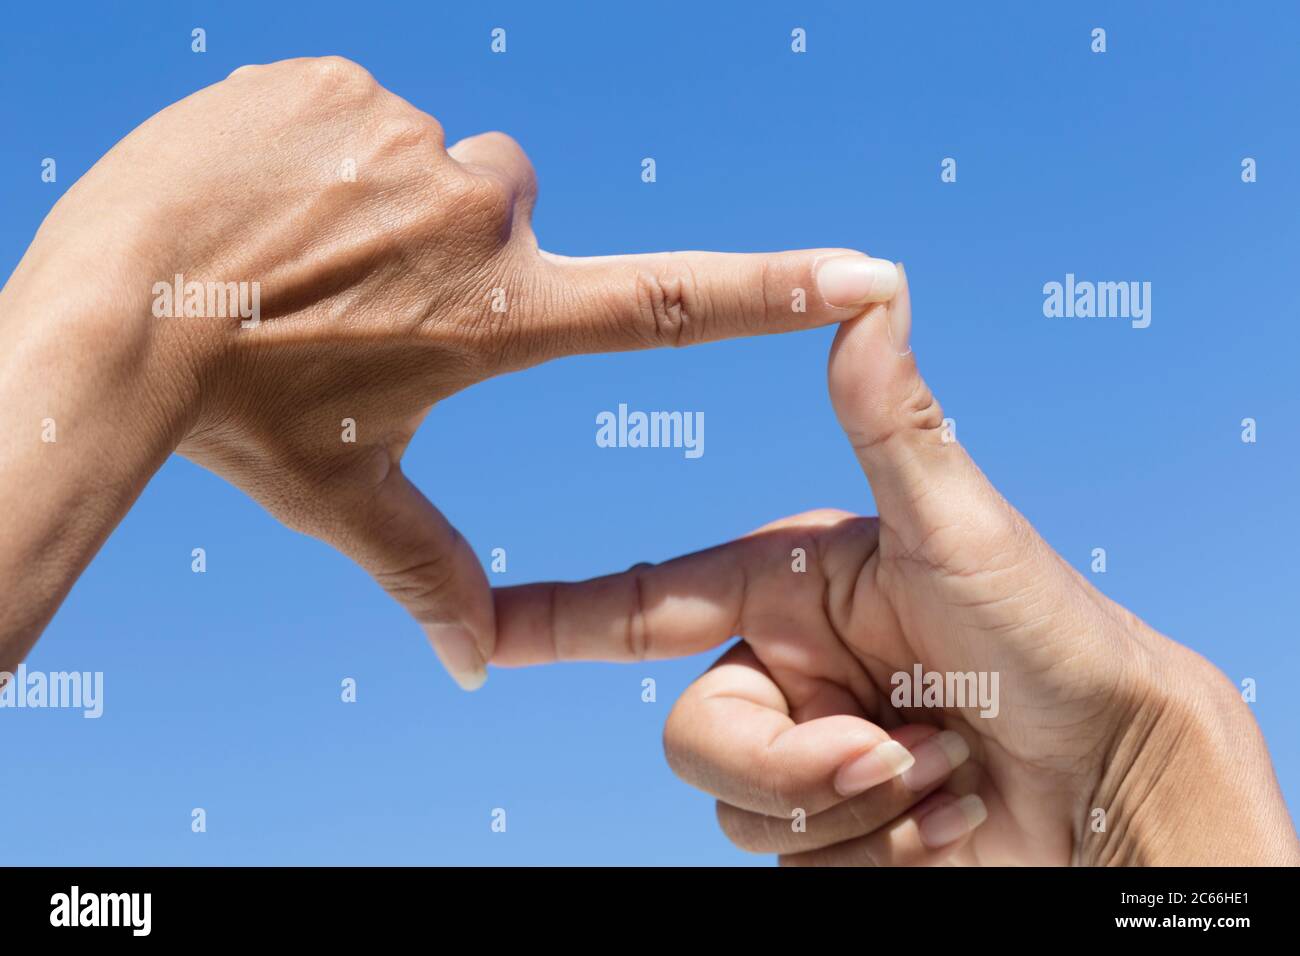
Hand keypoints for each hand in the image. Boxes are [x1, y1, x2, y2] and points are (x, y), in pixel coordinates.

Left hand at [0, 56, 902, 685]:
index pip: (675, 304)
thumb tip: (473, 667)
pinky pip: (359, 113)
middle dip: (453, 244)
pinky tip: (260, 197)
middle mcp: (483, 211)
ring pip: (427, 161)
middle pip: (507, 206)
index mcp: (503, 312)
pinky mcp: (340, 82)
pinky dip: (323, 149)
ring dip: (381, 198)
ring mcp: (411, 137)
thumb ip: (428, 573)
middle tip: (359, 291)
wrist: (107, 310)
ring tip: (291, 250)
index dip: (781, 293)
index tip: (870, 274)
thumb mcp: (345, 495)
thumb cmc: (235, 412)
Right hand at [492, 265, 1298, 864]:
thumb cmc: (1047, 636)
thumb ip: (894, 418)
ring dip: (859, 811)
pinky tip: (955, 820)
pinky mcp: (836, 835)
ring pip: (745, 819)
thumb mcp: (959, 528)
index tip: (467, 627)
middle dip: (790, 767)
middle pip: (695, 743)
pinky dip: (881, 854)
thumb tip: (870, 283)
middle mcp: (787, 675)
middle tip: (886, 754)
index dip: (548, 620)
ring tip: (948, 770)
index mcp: (785, 594)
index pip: (638, 605)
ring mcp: (809, 761)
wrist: (1115, 775)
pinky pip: (797, 867)